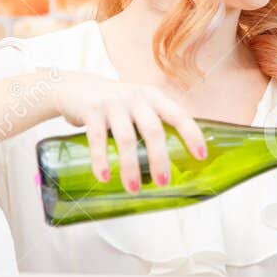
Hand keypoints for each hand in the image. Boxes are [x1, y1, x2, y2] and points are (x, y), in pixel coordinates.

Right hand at [46, 71, 204, 193]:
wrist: (75, 87)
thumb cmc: (115, 104)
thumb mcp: (139, 105)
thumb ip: (154, 123)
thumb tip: (175, 159)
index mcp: (154, 97)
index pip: (178, 115)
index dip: (192, 135)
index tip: (201, 156)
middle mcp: (136, 98)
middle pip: (153, 130)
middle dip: (159, 159)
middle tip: (163, 183)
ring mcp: (113, 103)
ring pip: (126, 138)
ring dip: (130, 166)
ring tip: (134, 189)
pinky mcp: (91, 110)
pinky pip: (97, 138)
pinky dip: (101, 160)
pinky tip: (104, 178)